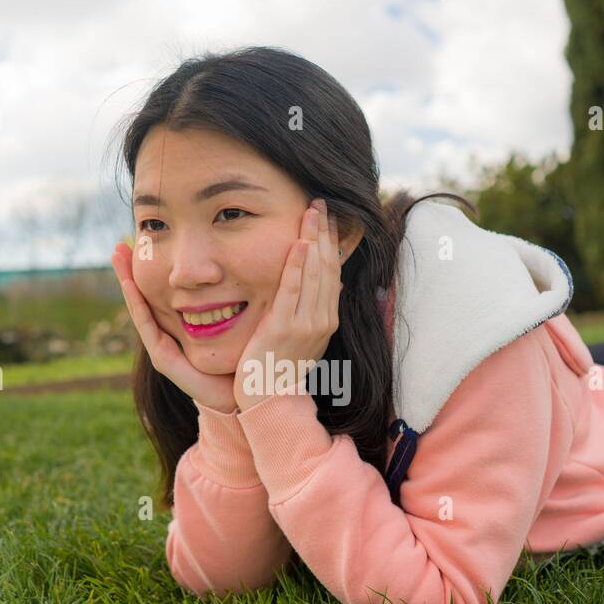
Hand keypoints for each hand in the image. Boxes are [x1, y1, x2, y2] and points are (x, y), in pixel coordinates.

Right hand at [110, 241, 238, 413]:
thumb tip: (245, 268)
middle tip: (119, 245)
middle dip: (129, 272)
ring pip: (139, 308)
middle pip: (142, 298)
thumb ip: (236, 299)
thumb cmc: (244, 359)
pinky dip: (137, 305)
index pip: (159, 294)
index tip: (142, 242)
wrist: (244, 397)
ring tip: (118, 256)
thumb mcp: (238, 321)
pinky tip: (130, 285)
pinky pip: (147, 327)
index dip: (149, 272)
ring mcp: (162, 347)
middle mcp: (167, 336)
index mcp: (180, 328)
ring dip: (126, 282)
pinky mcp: (164, 359)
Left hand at [234, 198, 341, 412]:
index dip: (332, 243)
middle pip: (327, 267)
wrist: (270, 400)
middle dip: (325, 233)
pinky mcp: (284, 328)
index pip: (333, 273)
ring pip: (314, 273)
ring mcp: (306, 325)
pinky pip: (292, 290)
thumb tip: (333, 285)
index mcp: (327, 320)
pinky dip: (296, 265)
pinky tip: (298, 242)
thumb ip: (316, 311)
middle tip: (321, 203)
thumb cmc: (281, 369)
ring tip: (312, 211)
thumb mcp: (305, 339)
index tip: (328, 218)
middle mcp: (322, 320)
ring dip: (313, 239)